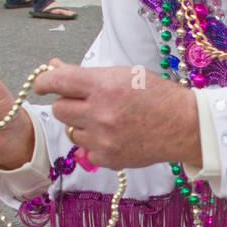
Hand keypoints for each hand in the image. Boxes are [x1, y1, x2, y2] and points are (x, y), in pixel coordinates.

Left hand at [32, 59, 201, 170]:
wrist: (184, 126)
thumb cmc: (157, 96)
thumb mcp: (123, 74)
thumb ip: (86, 74)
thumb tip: (54, 68)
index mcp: (103, 86)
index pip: (56, 82)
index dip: (44, 81)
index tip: (42, 84)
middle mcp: (100, 113)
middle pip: (59, 109)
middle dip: (68, 104)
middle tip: (85, 102)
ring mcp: (102, 139)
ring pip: (70, 131)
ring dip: (81, 125)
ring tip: (106, 120)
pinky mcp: (107, 159)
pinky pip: (85, 150)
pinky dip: (94, 144)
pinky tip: (114, 136)